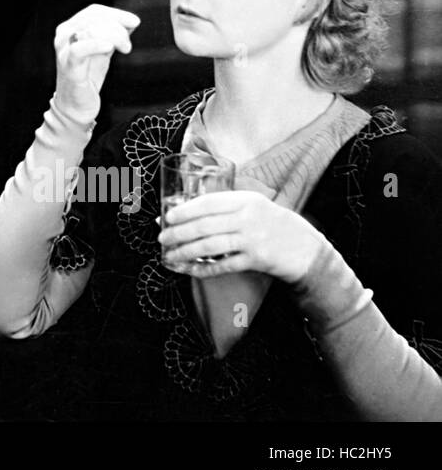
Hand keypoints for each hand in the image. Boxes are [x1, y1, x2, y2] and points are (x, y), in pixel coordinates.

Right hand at [53, 4, 140, 122]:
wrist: (77, 105)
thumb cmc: (89, 75)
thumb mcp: (103, 49)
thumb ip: (113, 34)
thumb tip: (132, 21)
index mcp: (71, 27)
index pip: (94, 11)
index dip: (116, 14)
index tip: (135, 22)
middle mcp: (64, 34)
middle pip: (93, 18)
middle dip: (117, 27)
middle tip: (128, 45)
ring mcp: (63, 49)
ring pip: (90, 30)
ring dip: (114, 37)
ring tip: (124, 49)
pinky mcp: (67, 65)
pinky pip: (79, 49)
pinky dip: (96, 45)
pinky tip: (109, 48)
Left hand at [158, 190, 324, 283]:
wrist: (306, 249)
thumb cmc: (272, 224)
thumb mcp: (253, 206)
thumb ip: (225, 207)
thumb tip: (186, 211)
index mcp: (245, 200)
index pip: (208, 203)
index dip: (185, 210)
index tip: (168, 217)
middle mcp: (248, 218)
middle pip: (205, 225)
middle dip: (179, 232)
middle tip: (162, 237)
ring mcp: (253, 240)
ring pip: (210, 246)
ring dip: (186, 251)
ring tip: (170, 254)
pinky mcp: (257, 260)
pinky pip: (223, 265)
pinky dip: (204, 268)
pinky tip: (190, 269)